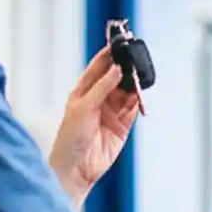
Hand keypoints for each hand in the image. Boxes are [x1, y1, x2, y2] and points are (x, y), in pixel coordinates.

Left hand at [49, 47, 140, 211]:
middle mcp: (99, 98)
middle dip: (126, 67)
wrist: (77, 168)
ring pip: (127, 90)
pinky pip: (134, 107)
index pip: (99, 67)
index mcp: (83, 91)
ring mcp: (111, 111)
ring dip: (134, 83)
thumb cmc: (70, 138)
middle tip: (135, 57)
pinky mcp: (123, 124)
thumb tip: (117, 69)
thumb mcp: (83, 107)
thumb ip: (102, 87)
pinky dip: (139, 100)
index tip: (120, 43)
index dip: (109, 54)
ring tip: (140, 74)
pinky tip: (141, 93)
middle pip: (116, 76)